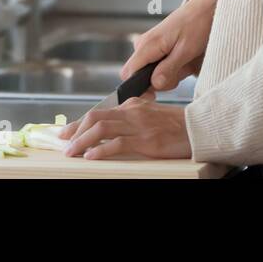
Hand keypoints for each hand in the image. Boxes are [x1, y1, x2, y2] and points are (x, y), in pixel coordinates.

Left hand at [60, 96, 191, 159]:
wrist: (199, 128)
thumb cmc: (177, 125)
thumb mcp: (151, 115)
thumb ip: (132, 117)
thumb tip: (112, 126)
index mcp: (132, 105)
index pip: (100, 112)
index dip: (80, 123)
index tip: (67, 132)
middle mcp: (132, 112)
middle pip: (96, 117)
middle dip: (75, 131)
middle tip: (63, 143)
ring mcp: (138, 125)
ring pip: (101, 129)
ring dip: (82, 141)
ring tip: (71, 152)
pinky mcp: (146, 140)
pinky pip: (117, 143)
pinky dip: (100, 150)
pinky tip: (91, 156)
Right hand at [117, 0, 215, 93]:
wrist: (205, 8)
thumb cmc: (197, 24)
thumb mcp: (186, 50)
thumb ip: (169, 69)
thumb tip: (154, 84)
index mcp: (147, 44)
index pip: (128, 74)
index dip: (139, 87)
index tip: (156, 94)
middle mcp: (143, 44)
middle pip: (141, 76)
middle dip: (161, 80)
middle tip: (182, 70)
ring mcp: (149, 45)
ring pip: (151, 72)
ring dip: (169, 73)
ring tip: (185, 62)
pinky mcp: (156, 47)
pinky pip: (157, 65)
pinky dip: (171, 67)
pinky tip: (183, 60)